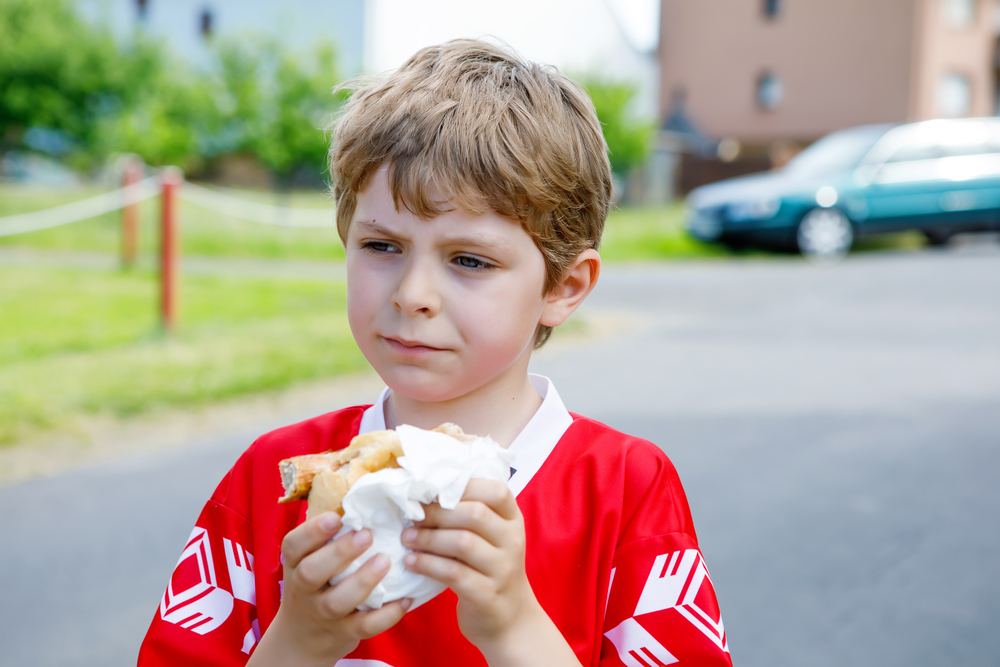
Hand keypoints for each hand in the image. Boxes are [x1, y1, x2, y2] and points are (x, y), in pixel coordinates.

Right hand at [247, 512, 409, 666]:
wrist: (303, 637)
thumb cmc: (316, 583)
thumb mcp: (310, 559)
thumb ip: (328, 534)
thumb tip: (365, 489)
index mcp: (295, 564)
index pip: (293, 546)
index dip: (312, 531)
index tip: (336, 517)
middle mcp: (304, 589)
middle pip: (311, 573)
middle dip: (339, 553)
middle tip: (366, 535)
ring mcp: (323, 613)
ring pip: (337, 601)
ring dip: (362, 581)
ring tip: (385, 561)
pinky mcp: (344, 633)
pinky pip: (364, 627)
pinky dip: (386, 615)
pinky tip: (405, 598)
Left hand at [402, 479, 577, 665]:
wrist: (510, 618)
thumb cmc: (489, 568)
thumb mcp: (491, 537)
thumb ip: (469, 514)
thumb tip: (424, 492)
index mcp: (513, 520)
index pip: (496, 491)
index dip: (462, 486)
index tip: (432, 491)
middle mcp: (513, 541)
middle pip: (474, 514)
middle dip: (437, 513)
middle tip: (411, 516)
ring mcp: (503, 569)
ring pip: (463, 543)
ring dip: (428, 538)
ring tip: (406, 538)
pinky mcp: (487, 595)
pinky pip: (454, 574)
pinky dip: (428, 565)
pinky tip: (411, 562)